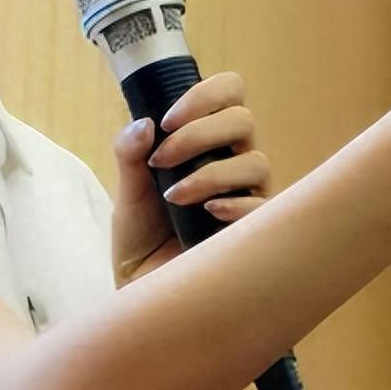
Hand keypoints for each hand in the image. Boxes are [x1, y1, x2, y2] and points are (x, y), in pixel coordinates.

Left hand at [109, 71, 272, 286]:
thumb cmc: (141, 241)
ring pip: (256, 161)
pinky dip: (235, 203)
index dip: (206, 95)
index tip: (167, 120)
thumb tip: (143, 123)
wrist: (144, 295)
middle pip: (243, 120)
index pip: (229, 94)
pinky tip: (208, 212)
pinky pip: (264, 207)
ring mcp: (248, 196)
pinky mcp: (256, 233)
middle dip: (199, 132)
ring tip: (175, 197)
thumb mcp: (127, 193)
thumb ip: (130, 155)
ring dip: (210, 173)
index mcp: (207, 143)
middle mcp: (234, 163)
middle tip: (163, 160)